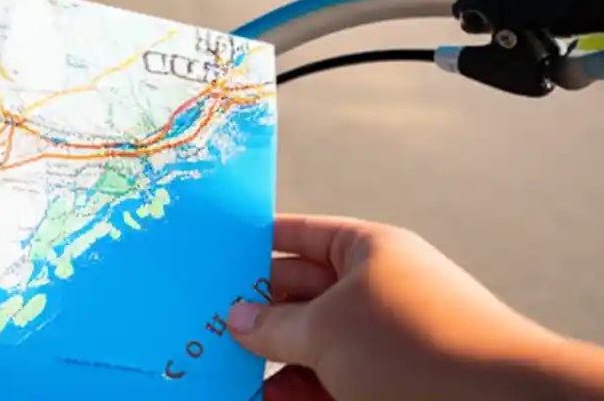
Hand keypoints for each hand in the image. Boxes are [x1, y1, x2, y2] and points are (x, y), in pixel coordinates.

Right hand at [228, 214, 603, 400]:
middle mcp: (375, 289)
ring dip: (268, 359)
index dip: (254, 243)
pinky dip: (294, 389)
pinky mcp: (387, 384)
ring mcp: (382, 341)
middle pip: (298, 294)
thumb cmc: (417, 347)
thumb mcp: (326, 330)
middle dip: (253, 311)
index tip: (211, 255)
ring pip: (309, 344)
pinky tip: (261, 398)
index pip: (298, 235)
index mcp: (366, 251)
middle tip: (202, 323)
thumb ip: (272, 325)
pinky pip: (328, 380)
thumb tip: (234, 318)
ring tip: (221, 371)